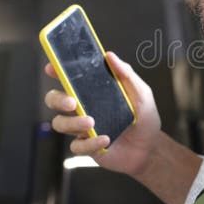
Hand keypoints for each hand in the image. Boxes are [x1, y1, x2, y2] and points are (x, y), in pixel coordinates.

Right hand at [44, 51, 160, 177]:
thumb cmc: (144, 118)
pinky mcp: (87, 147)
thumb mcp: (141, 94)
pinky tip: (105, 139)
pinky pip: (77, 146)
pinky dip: (90, 143)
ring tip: (92, 122)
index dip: (57, 71)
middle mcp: (83, 108)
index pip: (69, 78)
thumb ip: (126, 75)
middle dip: (58, 99)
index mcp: (93, 92)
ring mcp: (83, 128)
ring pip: (60, 123)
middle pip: (54, 100)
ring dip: (72, 122)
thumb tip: (110, 55)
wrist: (151, 148)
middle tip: (72, 102)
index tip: (52, 67)